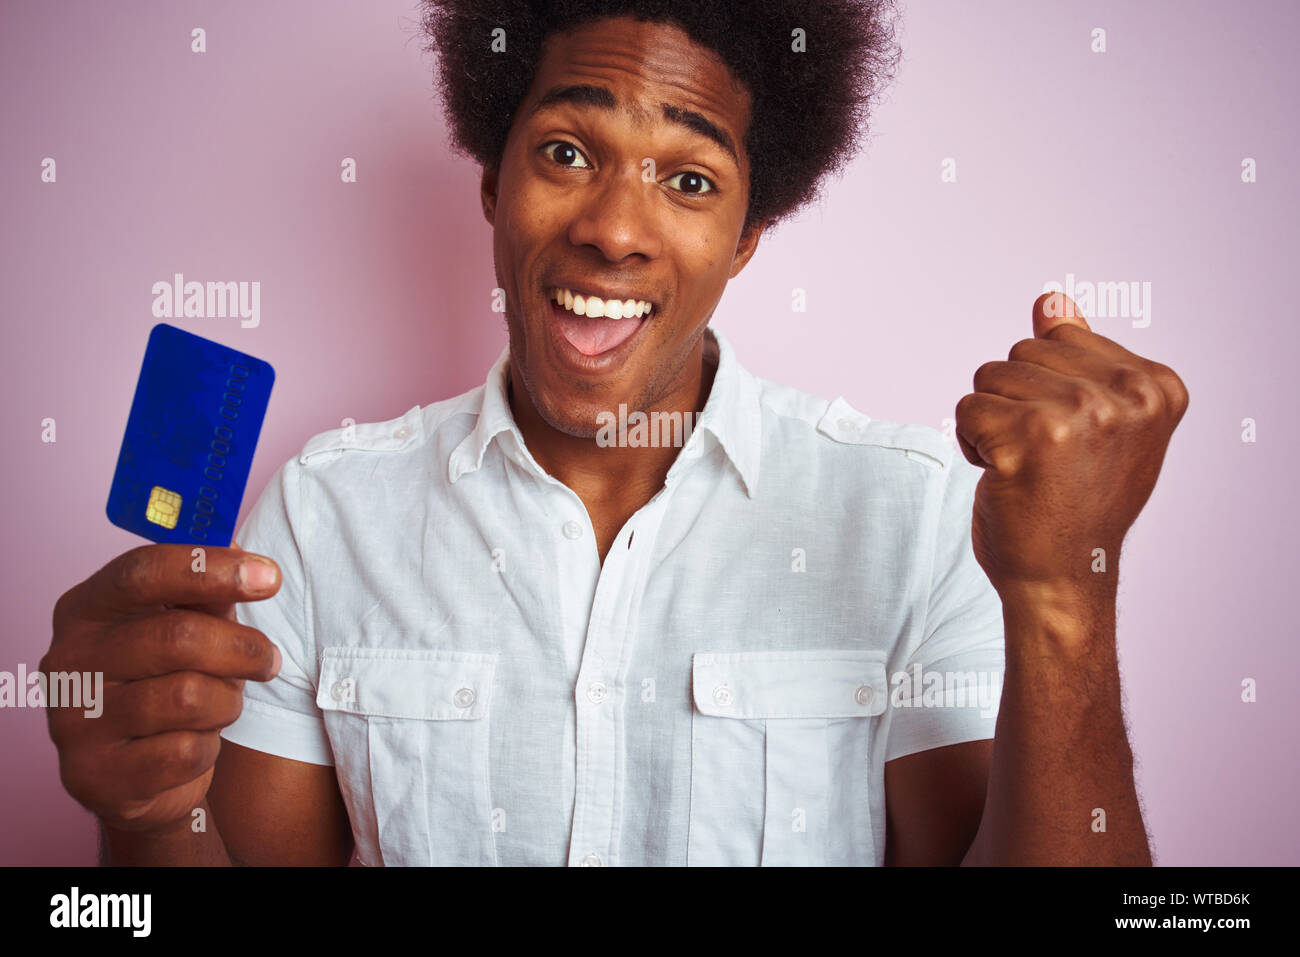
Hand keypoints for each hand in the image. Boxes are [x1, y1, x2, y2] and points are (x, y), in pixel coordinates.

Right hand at [43, 543, 281, 834]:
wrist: (137, 778)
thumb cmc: (167, 684)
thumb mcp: (186, 629)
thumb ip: (209, 595)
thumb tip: (246, 558)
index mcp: (85, 609)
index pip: (143, 573)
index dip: (210, 569)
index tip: (270, 575)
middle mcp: (68, 660)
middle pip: (177, 636)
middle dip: (241, 648)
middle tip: (268, 660)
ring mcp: (72, 721)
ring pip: (188, 697)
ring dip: (226, 702)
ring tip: (223, 705)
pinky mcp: (94, 774)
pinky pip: (184, 752)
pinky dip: (207, 747)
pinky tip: (194, 745)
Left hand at [955, 292, 1188, 602]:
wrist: (1065, 579)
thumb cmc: (1076, 502)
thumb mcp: (1096, 421)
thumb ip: (1077, 356)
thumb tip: (1052, 299)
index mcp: (1156, 386)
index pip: (1061, 337)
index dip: (1047, 387)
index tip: (1075, 438)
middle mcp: (1126, 396)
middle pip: (1022, 351)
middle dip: (1015, 400)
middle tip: (1046, 457)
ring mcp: (1079, 415)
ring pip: (989, 376)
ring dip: (991, 423)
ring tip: (1027, 466)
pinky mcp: (1028, 440)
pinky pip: (966, 409)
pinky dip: (970, 444)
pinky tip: (1004, 477)